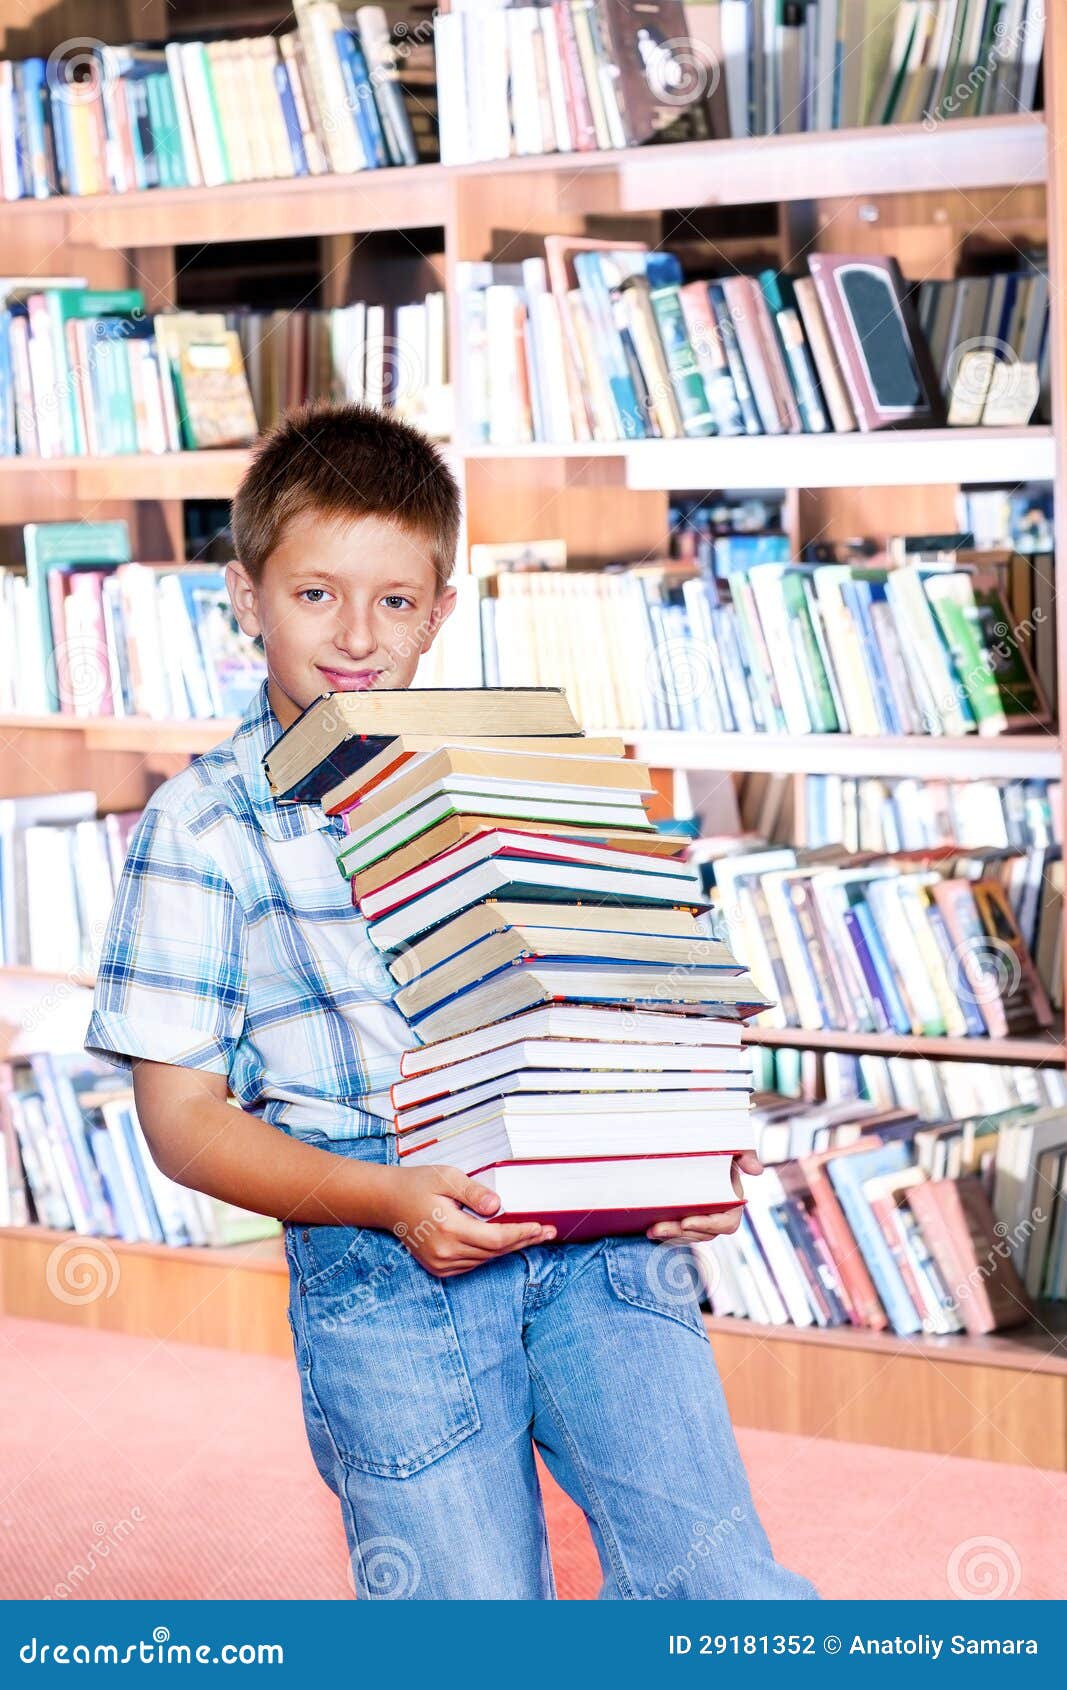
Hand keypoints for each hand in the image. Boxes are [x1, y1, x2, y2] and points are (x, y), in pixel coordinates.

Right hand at [382, 1163, 555, 1276]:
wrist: (387, 1202)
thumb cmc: (418, 1184)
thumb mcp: (447, 1177)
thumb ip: (474, 1192)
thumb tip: (499, 1206)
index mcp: (449, 1230)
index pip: (496, 1238)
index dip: (522, 1233)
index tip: (542, 1227)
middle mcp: (446, 1253)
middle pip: (495, 1251)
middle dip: (524, 1241)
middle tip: (549, 1232)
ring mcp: (441, 1264)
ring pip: (486, 1259)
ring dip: (510, 1247)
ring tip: (533, 1235)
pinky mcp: (439, 1268)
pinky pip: (474, 1263)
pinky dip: (491, 1253)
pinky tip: (505, 1241)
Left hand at [645, 1150, 761, 1243]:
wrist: (693, 1143)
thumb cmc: (718, 1145)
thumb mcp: (732, 1145)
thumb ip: (746, 1154)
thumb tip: (757, 1170)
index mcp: (733, 1201)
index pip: (727, 1224)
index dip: (708, 1225)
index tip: (687, 1221)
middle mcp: (718, 1213)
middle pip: (703, 1233)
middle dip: (681, 1233)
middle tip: (659, 1227)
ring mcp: (701, 1216)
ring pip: (689, 1235)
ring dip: (670, 1235)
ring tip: (651, 1229)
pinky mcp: (685, 1215)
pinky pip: (678, 1231)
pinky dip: (665, 1232)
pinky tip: (648, 1227)